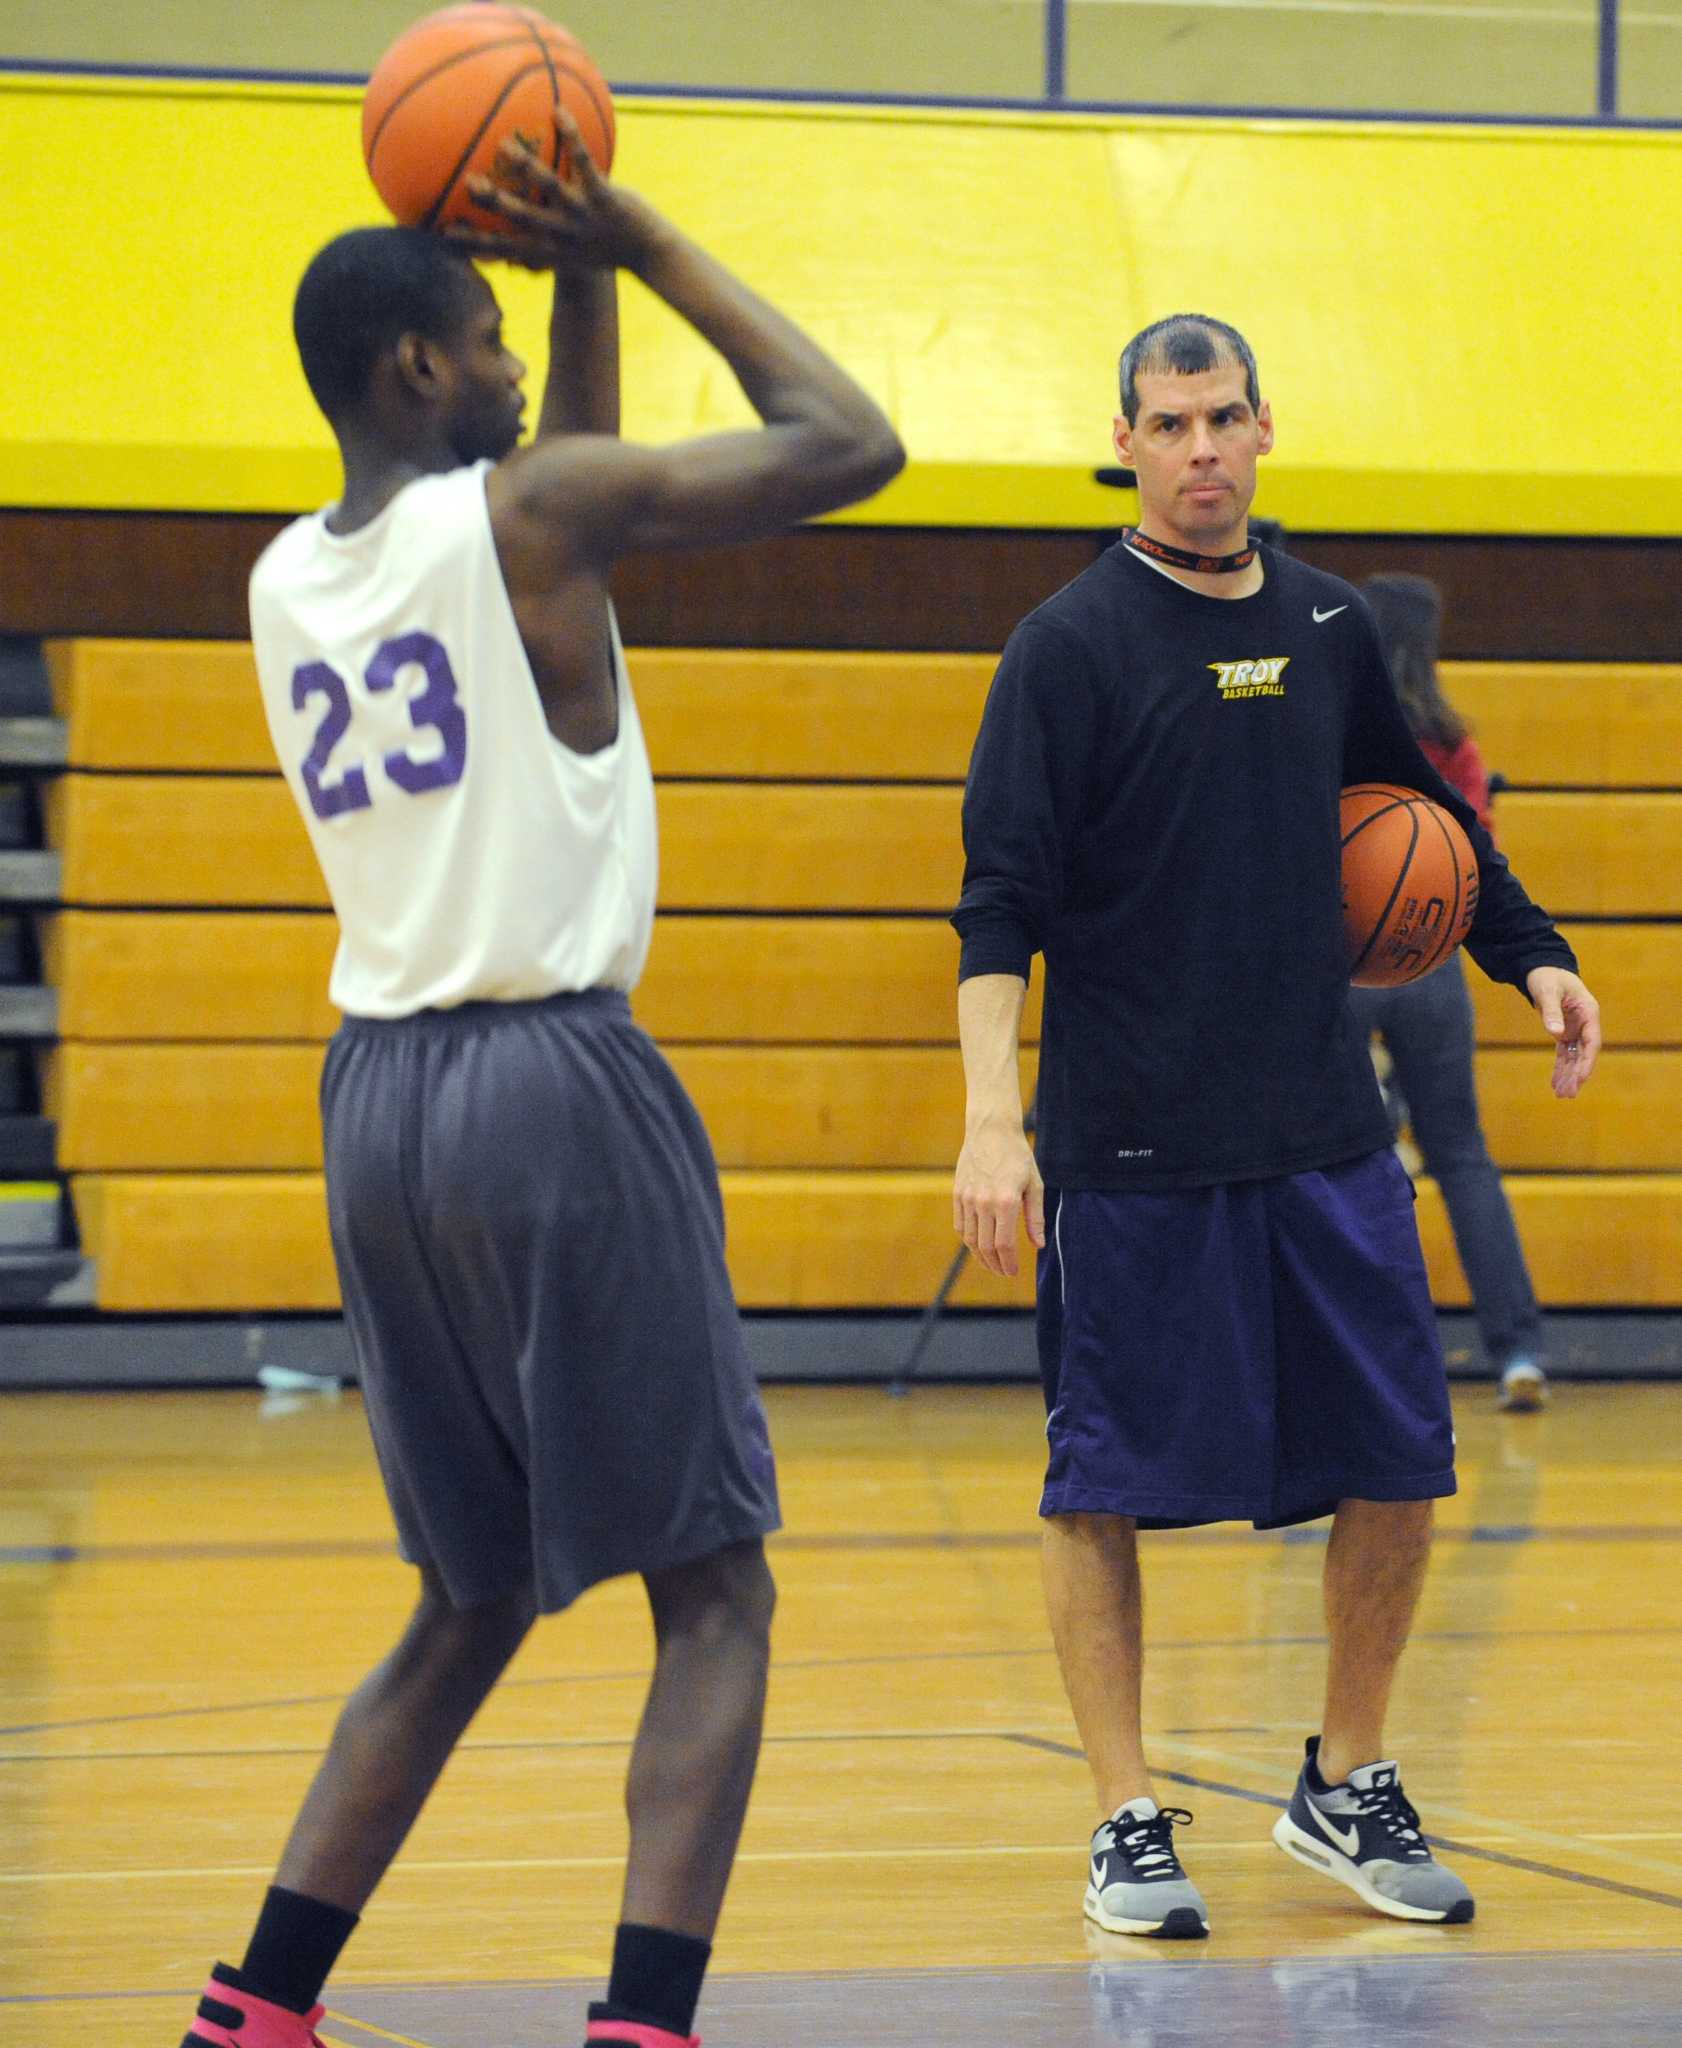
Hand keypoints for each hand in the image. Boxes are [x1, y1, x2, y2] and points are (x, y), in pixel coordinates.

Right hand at [446, 119, 658, 272]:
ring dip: (527, 169)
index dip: (476, 242)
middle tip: (468, 184)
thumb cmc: (607, 250)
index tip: (444, 232)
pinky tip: (559, 111)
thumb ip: (542, 243)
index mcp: (550, 250)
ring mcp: (583, 216)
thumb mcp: (572, 253)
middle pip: (522, 219)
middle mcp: (562, 236)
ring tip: (506, 147)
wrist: (648, 254)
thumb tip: (514, 240)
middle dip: (494, 203)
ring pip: (550, 190)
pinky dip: (572, 137)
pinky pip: (585, 164)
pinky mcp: (605, 197)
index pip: (506, 248)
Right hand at [954, 1119, 1045, 1278]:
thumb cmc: (1017, 1156)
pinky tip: (978, 1245)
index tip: (1014, 1272)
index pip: (1005, 1244)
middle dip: (996, 1265)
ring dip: (981, 1256)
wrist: (991, 1130)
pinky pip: (960, 1225)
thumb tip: (1038, 1245)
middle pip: (986, 1246)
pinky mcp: (958, 1194)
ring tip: (991, 1263)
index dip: (1009, 1263)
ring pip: (970, 1239)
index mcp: (1006, 1201)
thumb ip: (1035, 1217)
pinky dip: (968, 1240)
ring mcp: (967, 1199)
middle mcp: (983, 1203)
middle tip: (1004, 1272)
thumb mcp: (1034, 1184)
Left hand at [1525, 965, 1601, 1097]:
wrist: (1543, 969)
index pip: (1592, 1042)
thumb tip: (1556, 1034)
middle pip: (1584, 1053)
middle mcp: (1586, 1023)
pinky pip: (1564, 1053)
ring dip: (1568, 1075)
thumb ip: (1551, 1011)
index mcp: (1589, 1012)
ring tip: (1561, 1095)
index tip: (1581, 1078)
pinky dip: (1560, 1068)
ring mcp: (1576, 1028)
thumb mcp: (1548, 991)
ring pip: (1574, 1056)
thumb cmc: (1548, 976)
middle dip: (1577, 1075)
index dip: (1587, 1061)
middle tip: (1569, 1094)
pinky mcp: (1565, 1031)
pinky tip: (1555, 1083)